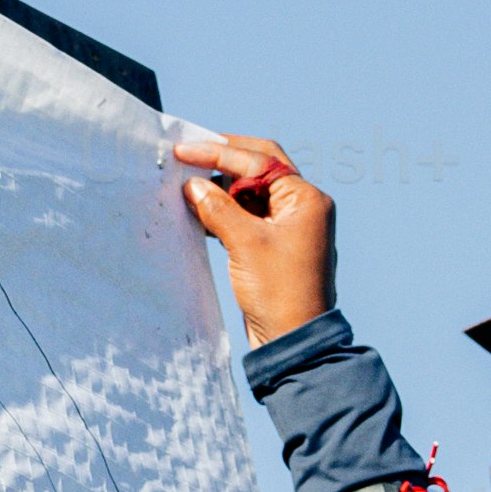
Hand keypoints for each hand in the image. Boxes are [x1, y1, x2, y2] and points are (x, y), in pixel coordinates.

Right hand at [160, 127, 336, 345]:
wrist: (293, 340)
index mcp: (305, 199)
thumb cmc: (280, 292)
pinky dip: (224, 212)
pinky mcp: (275, 245)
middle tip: (188, 156)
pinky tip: (198, 212)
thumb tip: (193, 185)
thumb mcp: (245, 244)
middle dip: (223, 162)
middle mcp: (302, 207)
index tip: (185, 151)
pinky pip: (247, 216)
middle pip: (259, 169)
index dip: (219, 153)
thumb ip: (218, 209)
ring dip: (221, 188)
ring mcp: (289, 226)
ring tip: (187, 186)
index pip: (259, 162)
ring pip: (251, 193)